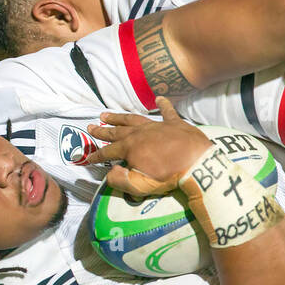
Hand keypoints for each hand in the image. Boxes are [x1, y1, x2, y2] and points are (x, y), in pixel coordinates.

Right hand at [85, 98, 211, 196]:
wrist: (197, 163)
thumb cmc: (169, 176)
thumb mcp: (140, 186)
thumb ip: (120, 180)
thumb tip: (110, 172)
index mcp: (130, 148)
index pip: (108, 152)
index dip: (96, 156)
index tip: (87, 158)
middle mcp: (140, 133)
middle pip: (116, 131)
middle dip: (102, 131)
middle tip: (91, 126)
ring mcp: (157, 126)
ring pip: (133, 119)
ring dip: (119, 117)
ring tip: (107, 114)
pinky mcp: (175, 123)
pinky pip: (167, 111)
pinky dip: (164, 104)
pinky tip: (160, 98)